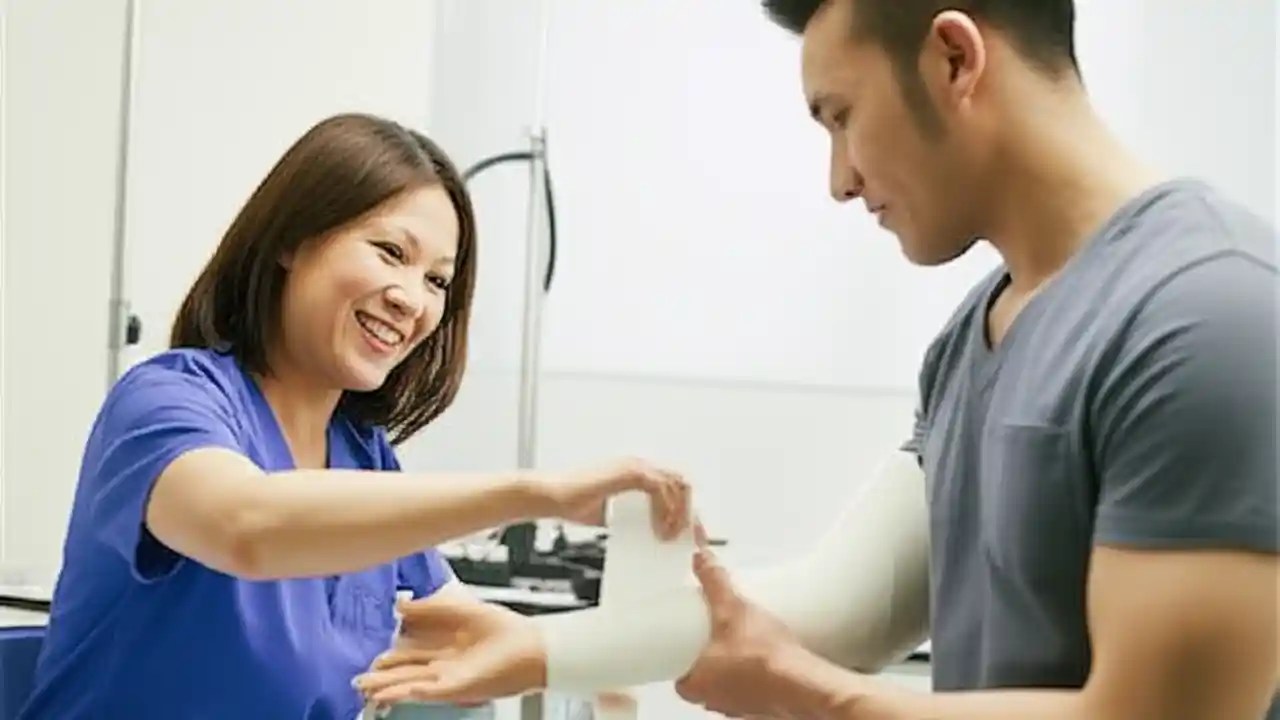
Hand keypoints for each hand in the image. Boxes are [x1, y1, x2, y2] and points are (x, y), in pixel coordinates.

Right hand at [353, 593, 545, 706]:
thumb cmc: (503, 629)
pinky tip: (401, 691)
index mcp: (441, 648)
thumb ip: (427, 606)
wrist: (531, 645)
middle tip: (359, 681)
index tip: (370, 660)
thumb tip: (398, 603)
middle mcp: (442, 665)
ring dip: (391, 688)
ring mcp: (449, 678)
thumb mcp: (458, 609)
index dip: (388, 657)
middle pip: (405, 673)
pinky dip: (416, 692)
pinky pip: (433, 692)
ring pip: (413, 685)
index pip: (407, 655)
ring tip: (369, 691)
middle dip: (382, 678)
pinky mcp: (460, 687)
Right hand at [537, 457, 690, 538]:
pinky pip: (659, 488)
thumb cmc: (573, 504)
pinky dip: (664, 509)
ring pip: (674, 484)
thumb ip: (632, 520)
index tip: (692, 536)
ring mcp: (634, 466)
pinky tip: (660, 529)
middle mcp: (639, 466)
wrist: (551, 497)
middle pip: (680, 483)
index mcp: (637, 473)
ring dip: (678, 513)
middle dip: (689, 512)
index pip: (673, 487)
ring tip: (671, 538)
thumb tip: (651, 536)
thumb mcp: (612, 515)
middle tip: (689, 540)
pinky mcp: (627, 473)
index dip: (686, 511)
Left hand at [674, 544, 807, 717]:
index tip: (687, 643)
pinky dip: (754, 678)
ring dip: (731, 670)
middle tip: (715, 637)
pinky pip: (752, 693)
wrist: (804, 684)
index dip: (681, 661)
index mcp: (697, 685)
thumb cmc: (764, 656)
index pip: (678, 680)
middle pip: (703, 683)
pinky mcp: (763, 708)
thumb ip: (714, 582)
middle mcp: (715, 702)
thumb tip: (701, 559)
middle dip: (707, 662)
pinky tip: (765, 660)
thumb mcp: (732, 609)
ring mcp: (740, 708)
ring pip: (727, 688)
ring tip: (742, 644)